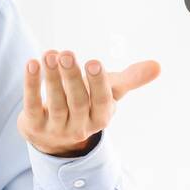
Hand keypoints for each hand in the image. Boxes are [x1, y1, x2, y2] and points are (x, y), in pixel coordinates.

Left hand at [18, 49, 159, 156]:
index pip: (101, 101)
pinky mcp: (34, 126)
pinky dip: (31, 84)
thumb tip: (158, 66)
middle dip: (72, 77)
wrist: (54, 135)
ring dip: (51, 78)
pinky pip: (32, 104)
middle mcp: (80, 126)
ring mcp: (56, 129)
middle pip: (77, 101)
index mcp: (100, 117)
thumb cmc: (86, 105)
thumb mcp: (109, 94)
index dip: (97, 83)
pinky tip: (32, 64)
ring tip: (49, 55)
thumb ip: (130, 79)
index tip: (93, 62)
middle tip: (66, 53)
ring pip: (55, 103)